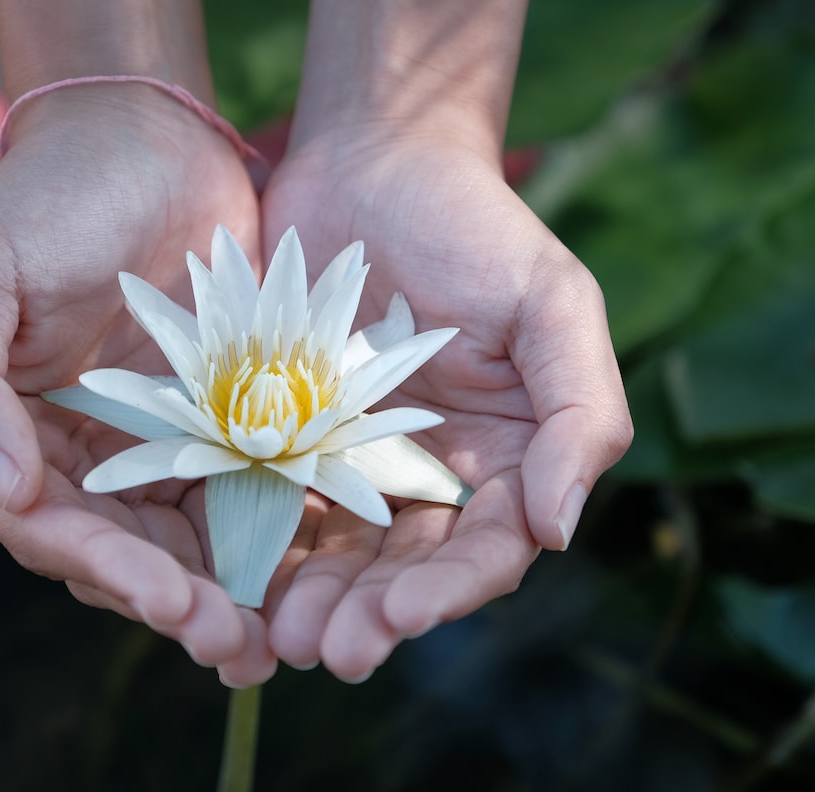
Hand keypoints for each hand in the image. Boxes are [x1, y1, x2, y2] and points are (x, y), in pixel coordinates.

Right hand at [0, 86, 274, 685]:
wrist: (148, 141)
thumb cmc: (53, 198)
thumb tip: (6, 493)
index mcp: (2, 432)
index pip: (49, 527)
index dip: (107, 571)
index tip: (172, 603)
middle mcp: (67, 454)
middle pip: (116, 553)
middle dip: (173, 604)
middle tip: (235, 647)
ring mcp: (139, 444)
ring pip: (176, 543)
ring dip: (220, 595)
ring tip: (270, 642)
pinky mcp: (207, 425)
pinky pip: (230, 497)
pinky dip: (258, 540)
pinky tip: (299, 577)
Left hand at [258, 128, 632, 681]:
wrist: (373, 162)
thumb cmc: (475, 226)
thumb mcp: (553, 303)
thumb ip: (581, 414)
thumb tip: (558, 531)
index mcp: (507, 456)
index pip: (487, 547)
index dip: (450, 590)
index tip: (402, 617)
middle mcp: (433, 473)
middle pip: (406, 567)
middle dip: (370, 615)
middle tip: (327, 652)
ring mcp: (356, 460)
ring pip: (337, 553)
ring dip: (311, 600)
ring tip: (276, 638)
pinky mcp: (289, 437)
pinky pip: (276, 504)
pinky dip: (260, 547)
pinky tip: (234, 581)